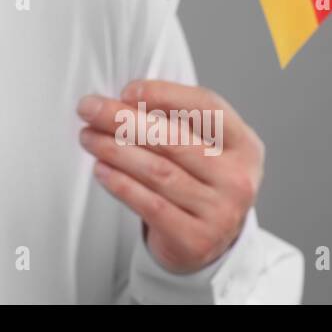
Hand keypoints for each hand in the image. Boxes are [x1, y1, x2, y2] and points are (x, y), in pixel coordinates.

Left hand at [76, 79, 264, 273]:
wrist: (206, 240)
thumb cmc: (196, 181)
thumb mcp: (202, 147)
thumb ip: (174, 120)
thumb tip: (121, 99)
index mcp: (244, 145)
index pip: (206, 108)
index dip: (165, 94)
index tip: (126, 90)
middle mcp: (238, 178)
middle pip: (174, 140)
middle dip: (123, 120)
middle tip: (89, 108)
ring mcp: (221, 212)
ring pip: (158, 172)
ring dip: (114, 150)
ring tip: (87, 136)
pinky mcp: (196, 240)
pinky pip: (150, 205)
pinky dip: (120, 183)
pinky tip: (100, 169)